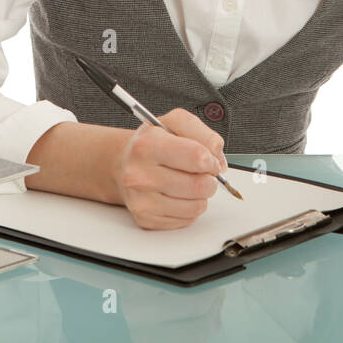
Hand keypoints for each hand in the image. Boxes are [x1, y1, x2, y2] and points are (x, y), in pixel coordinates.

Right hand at [112, 108, 227, 229]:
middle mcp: (139, 174)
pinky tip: (179, 195)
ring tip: (189, 182)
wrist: (125, 163)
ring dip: (201, 195)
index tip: (209, 159)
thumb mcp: (176, 122)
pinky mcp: (146, 219)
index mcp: (147, 145)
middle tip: (202, 173)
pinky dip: (190, 208)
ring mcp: (141, 200)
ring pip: (196, 206)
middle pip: (199, 185)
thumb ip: (204, 133)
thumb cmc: (152, 143)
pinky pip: (186, 219)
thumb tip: (217, 157)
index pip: (197, 157)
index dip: (211, 160)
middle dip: (209, 179)